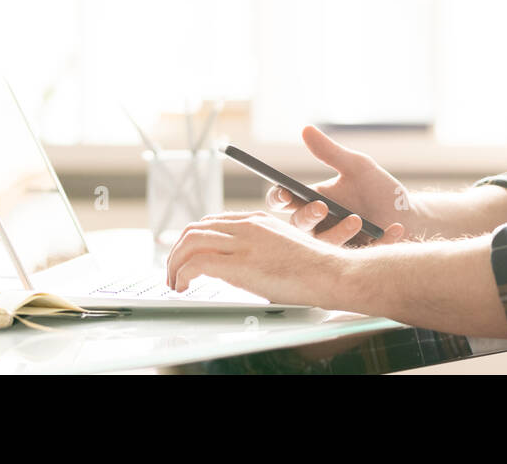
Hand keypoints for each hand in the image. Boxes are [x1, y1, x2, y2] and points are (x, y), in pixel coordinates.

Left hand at [164, 211, 350, 304]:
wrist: (332, 273)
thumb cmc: (316, 268)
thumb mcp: (285, 248)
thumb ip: (261, 251)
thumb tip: (242, 270)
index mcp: (257, 221)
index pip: (212, 222)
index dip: (193, 241)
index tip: (187, 258)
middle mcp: (247, 226)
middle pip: (195, 229)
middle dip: (177, 251)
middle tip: (174, 272)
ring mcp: (243, 243)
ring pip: (189, 242)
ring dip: (174, 263)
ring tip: (175, 282)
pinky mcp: (240, 263)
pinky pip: (196, 263)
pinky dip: (182, 275)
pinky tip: (184, 287)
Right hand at [266, 126, 414, 245]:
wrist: (406, 213)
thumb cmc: (377, 189)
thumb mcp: (358, 166)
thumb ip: (331, 152)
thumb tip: (306, 129)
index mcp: (312, 200)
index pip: (282, 200)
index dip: (278, 197)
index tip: (284, 192)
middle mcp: (317, 225)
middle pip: (297, 226)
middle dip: (307, 217)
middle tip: (322, 207)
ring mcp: (334, 245)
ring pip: (322, 247)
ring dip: (337, 233)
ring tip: (358, 220)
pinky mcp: (355, 260)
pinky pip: (359, 256)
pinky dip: (379, 241)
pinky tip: (394, 229)